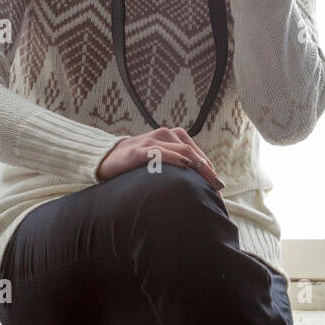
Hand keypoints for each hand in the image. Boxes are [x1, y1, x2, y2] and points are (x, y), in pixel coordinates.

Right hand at [96, 126, 223, 195]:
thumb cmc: (136, 163)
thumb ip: (176, 167)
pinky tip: (184, 165)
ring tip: (208, 181)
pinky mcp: (138, 151)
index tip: (219, 187)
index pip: (198, 154)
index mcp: (172, 137)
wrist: (106, 158)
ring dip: (197, 166)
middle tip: (218, 189)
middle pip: (193, 152)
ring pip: (181, 150)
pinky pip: (159, 152)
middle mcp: (164, 135)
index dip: (210, 170)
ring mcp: (151, 141)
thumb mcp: (159, 161)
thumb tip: (197, 186)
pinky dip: (174, 158)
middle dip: (208, 171)